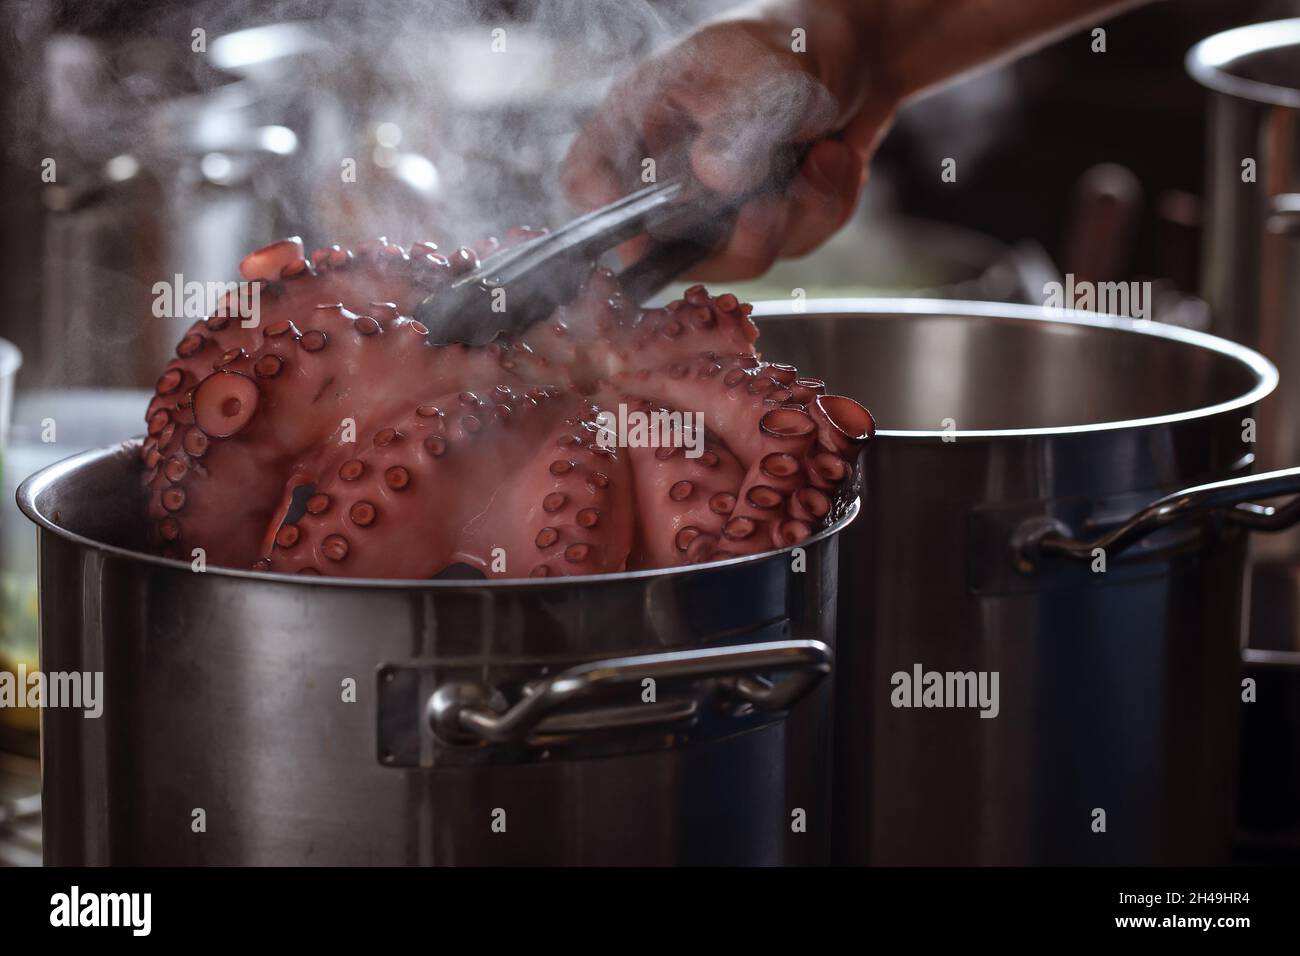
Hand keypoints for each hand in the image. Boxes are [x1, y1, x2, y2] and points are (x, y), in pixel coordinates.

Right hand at [561, 2, 898, 280]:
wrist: (853, 52)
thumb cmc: (788, 44)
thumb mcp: (763, 72)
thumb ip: (739, 123)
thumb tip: (714, 176)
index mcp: (640, 121)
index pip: (587, 179)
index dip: (604, 217)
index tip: (645, 233)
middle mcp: (669, 175)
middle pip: (668, 250)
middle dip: (739, 235)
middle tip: (773, 203)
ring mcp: (716, 210)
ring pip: (745, 257)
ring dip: (799, 210)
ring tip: (824, 153)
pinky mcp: (765, 226)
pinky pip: (794, 245)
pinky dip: (826, 204)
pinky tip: (834, 158)